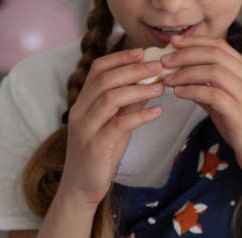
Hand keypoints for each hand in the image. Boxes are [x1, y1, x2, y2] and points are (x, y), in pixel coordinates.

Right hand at [60, 47, 165, 206]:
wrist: (81, 188)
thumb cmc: (100, 152)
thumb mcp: (115, 123)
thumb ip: (127, 103)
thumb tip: (150, 81)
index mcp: (83, 102)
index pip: (97, 69)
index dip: (120, 57)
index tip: (142, 52)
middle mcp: (80, 111)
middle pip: (105, 79)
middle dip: (134, 69)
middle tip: (158, 65)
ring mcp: (85, 128)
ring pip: (110, 98)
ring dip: (139, 89)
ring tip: (161, 87)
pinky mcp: (95, 146)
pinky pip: (119, 124)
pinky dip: (140, 115)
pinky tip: (157, 111)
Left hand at [161, 34, 241, 179]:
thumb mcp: (228, 106)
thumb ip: (210, 90)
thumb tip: (184, 80)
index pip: (220, 46)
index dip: (195, 41)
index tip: (173, 42)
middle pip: (215, 54)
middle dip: (186, 54)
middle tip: (165, 61)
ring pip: (213, 71)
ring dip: (186, 72)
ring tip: (168, 79)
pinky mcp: (241, 113)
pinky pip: (213, 94)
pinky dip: (192, 91)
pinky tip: (178, 94)